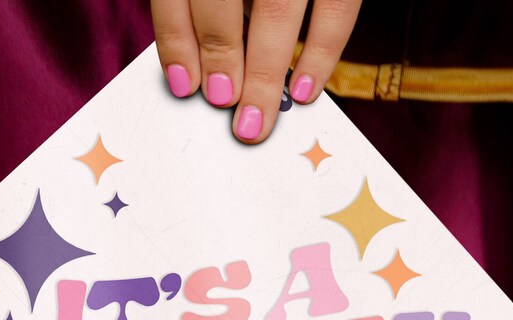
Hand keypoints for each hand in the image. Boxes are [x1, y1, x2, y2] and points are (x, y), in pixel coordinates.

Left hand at [152, 0, 362, 143]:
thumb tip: (197, 64)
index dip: (176, 38)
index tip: (184, 86)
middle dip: (222, 58)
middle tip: (224, 106)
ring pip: (276, 9)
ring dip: (265, 72)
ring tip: (256, 117)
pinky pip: (335, 7)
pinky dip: (321, 52)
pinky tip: (306, 90)